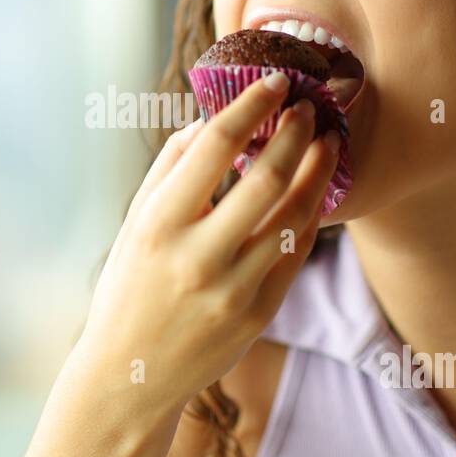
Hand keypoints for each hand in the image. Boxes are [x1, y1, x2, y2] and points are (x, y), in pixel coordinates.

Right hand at [76, 73, 340, 413]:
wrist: (130, 374)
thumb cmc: (129, 287)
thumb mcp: (134, 225)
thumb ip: (170, 171)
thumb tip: (207, 121)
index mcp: (158, 224)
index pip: (214, 146)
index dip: (250, 107)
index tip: (274, 81)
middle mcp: (197, 256)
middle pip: (266, 177)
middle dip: (294, 132)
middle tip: (308, 106)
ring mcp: (233, 290)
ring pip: (294, 216)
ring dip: (317, 170)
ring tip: (326, 141)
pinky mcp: (258, 316)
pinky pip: (296, 254)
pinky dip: (310, 215)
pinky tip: (315, 190)